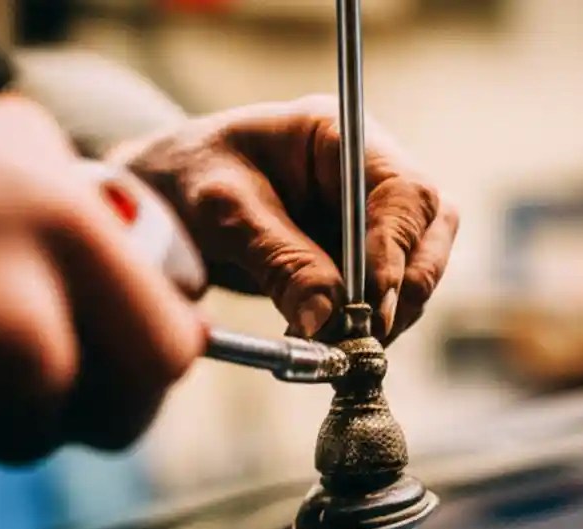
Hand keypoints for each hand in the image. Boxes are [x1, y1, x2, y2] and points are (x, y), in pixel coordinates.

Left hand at [111, 96, 458, 342]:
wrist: (153, 203)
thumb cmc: (181, 183)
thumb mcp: (221, 215)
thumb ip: (278, 260)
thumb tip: (329, 319)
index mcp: (336, 133)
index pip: (403, 189)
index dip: (397, 250)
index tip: (370, 305)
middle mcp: (366, 168)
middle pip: (429, 227)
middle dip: (404, 287)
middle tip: (361, 336)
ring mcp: (369, 212)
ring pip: (419, 266)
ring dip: (390, 312)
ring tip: (332, 342)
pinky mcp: (359, 254)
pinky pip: (390, 293)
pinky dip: (369, 323)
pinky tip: (325, 337)